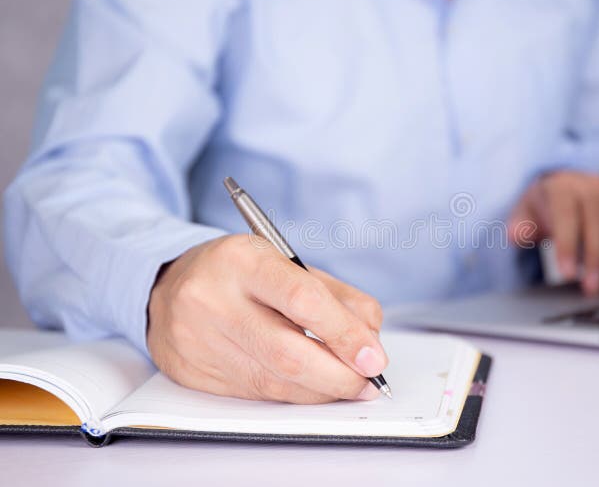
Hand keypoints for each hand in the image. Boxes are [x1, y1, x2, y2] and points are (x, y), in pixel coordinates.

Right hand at [147, 234, 387, 403]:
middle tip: (367, 383)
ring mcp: (196, 340)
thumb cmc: (239, 273)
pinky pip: (253, 394)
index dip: (344, 333)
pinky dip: (291, 395)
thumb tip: (370, 339)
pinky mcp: (190, 373)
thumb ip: (336, 296)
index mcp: (242, 259)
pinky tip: (311, 388)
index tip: (374, 357)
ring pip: (272, 382)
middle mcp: (213, 299)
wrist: (167, 285)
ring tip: (347, 386)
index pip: (302, 299)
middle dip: (338, 376)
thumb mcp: (287, 263)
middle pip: (287, 353)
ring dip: (320, 391)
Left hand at [508, 171, 598, 294]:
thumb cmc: (551, 203)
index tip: (568, 273)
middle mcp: (596, 187)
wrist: (574, 182)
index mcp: (565, 188)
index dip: (568, 245)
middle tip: (591, 288)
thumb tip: (515, 234)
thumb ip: (520, 224)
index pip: (567, 215)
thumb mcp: (528, 211)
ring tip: (596, 267)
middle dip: (597, 260)